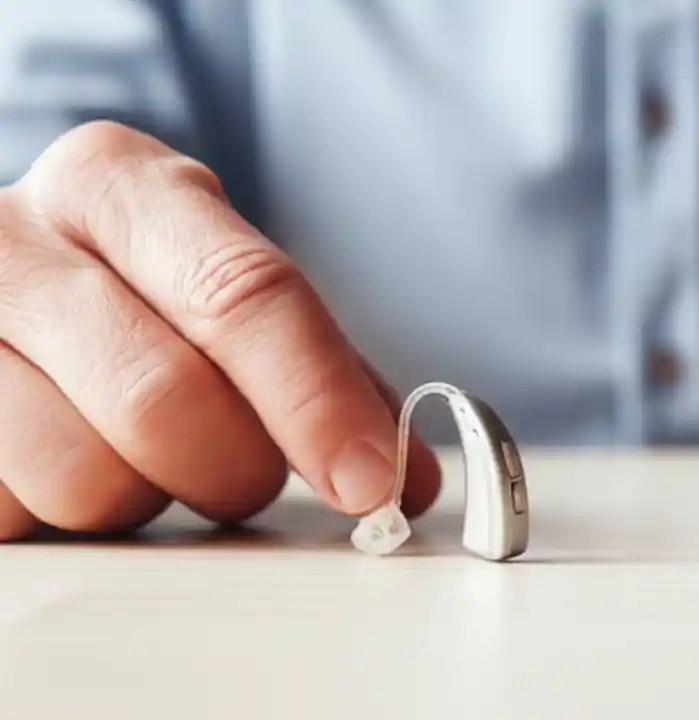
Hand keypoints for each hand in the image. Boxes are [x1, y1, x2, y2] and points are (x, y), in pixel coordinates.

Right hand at [0, 121, 439, 539]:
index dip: (316, 398)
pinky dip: (65, 516)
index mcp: (117, 185)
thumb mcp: (215, 291)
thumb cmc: (127, 295)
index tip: (370, 478)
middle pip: (165, 399)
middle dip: (236, 467)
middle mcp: (14, 237)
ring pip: (85, 478)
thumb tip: (405, 477)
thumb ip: (323, 374)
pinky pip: (16, 514)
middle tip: (248, 474)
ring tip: (139, 457)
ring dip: (146, 498)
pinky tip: (66, 462)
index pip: (242, 293)